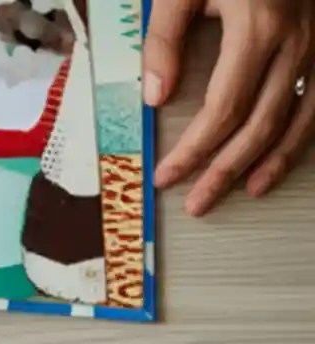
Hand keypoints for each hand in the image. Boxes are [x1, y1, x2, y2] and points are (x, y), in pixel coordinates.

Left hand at [146, 0, 313, 215]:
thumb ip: (166, 39)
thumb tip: (156, 98)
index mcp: (259, 28)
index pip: (222, 110)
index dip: (194, 150)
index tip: (167, 176)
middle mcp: (298, 44)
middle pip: (259, 126)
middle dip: (224, 170)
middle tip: (196, 203)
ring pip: (298, 122)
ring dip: (267, 164)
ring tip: (238, 193)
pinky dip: (299, 140)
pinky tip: (276, 162)